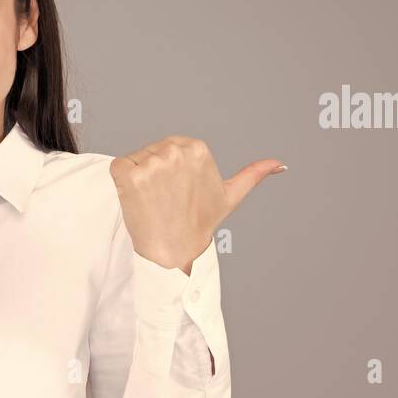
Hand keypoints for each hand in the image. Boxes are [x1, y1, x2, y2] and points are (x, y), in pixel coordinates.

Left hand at [109, 136, 284, 273]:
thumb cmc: (200, 223)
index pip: (170, 147)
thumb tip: (279, 164)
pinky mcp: (128, 174)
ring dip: (138, 180)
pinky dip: (121, 183)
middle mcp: (176, 151)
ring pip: (136, 160)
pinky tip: (137, 199)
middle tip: (166, 199)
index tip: (177, 191)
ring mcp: (152, 163)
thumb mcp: (230, 195)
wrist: (175, 249)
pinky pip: (118, 168)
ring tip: (154, 201)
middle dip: (154, 173)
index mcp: (198, 148)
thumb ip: (253, 174)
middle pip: (152, 151)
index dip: (170, 171)